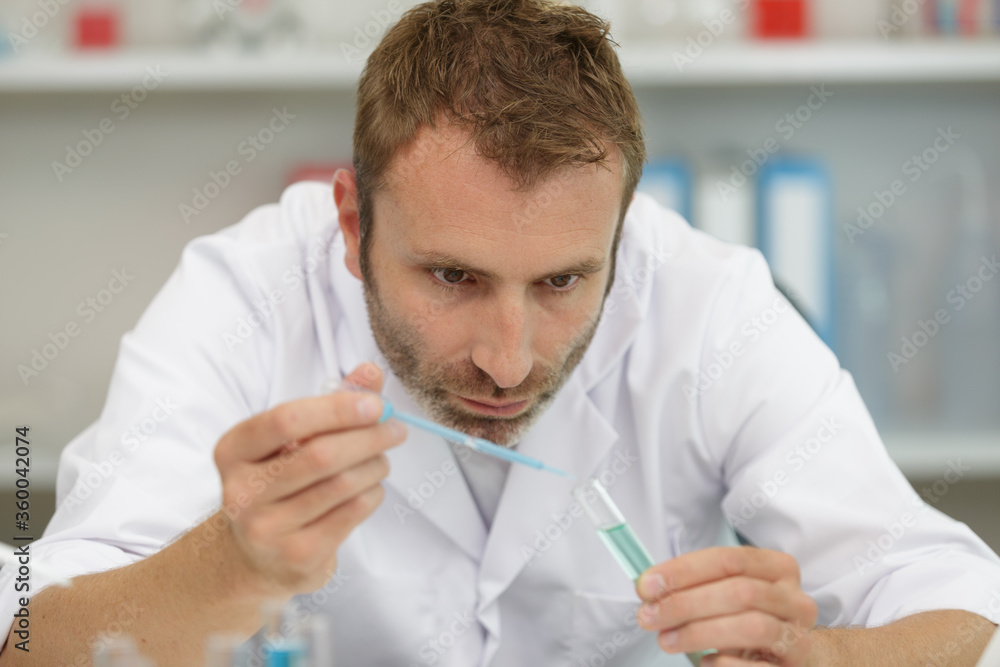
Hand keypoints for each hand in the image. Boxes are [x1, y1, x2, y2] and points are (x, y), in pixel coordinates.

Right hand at [212, 362, 405, 597]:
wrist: (257, 556)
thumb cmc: (280, 483)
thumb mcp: (293, 439)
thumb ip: (331, 402)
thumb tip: (371, 372)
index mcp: (233, 450)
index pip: (285, 420)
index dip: (337, 409)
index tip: (376, 404)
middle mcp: (242, 491)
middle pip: (320, 455)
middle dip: (368, 437)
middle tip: (396, 430)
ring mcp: (266, 529)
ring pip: (341, 485)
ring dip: (375, 466)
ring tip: (381, 460)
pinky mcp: (296, 556)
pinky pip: (351, 513)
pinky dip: (372, 493)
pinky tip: (370, 488)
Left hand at [635, 546, 818, 665]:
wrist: (786, 656)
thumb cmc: (747, 618)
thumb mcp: (725, 593)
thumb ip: (694, 585)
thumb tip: (648, 588)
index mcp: (777, 568)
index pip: (728, 559)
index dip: (684, 571)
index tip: (647, 586)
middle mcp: (795, 599)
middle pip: (739, 592)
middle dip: (686, 603)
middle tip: (649, 616)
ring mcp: (799, 635)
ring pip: (751, 626)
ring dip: (700, 633)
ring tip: (668, 640)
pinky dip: (727, 665)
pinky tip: (706, 662)